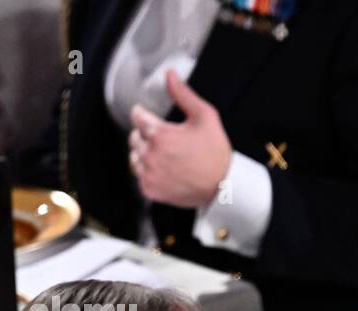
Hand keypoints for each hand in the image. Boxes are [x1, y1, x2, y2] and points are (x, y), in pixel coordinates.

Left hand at [128, 69, 231, 209]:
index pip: (136, 116)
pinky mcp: (150, 189)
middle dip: (147, 136)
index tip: (157, 122)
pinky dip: (150, 174)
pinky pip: (140, 176)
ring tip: (167, 158)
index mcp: (159, 133)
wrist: (223, 187)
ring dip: (146, 155)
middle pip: (134, 137)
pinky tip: (167, 172)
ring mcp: (149, 173)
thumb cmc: (215, 152)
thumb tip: (169, 74)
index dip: (146, 116)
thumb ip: (183, 94)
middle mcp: (149, 154)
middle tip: (168, 142)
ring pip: (135, 157)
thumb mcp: (205, 117)